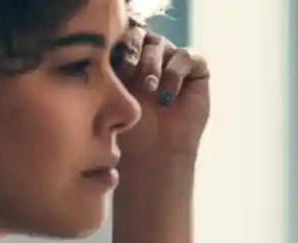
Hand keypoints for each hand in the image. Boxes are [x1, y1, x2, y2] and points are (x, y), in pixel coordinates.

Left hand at [115, 25, 210, 161]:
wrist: (154, 155)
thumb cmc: (127, 130)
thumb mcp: (110, 95)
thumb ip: (109, 66)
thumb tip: (102, 43)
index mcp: (122, 57)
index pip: (118, 34)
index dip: (114, 43)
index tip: (109, 66)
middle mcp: (147, 56)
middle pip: (139, 33)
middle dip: (134, 51)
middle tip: (130, 74)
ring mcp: (171, 62)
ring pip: (161, 43)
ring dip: (153, 63)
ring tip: (150, 88)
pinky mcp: (195, 71)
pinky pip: (187, 57)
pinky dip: (176, 71)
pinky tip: (168, 95)